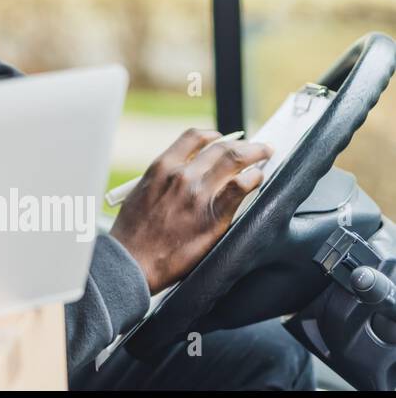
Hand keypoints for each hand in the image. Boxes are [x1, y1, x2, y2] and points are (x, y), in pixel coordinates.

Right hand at [109, 128, 269, 292]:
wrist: (133, 260)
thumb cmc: (133, 232)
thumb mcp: (141, 192)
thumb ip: (163, 180)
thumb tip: (183, 176)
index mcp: (161, 167)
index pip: (193, 137)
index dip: (213, 136)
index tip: (222, 138)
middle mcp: (182, 174)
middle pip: (221, 147)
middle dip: (243, 145)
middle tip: (256, 147)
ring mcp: (199, 193)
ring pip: (234, 160)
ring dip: (254, 154)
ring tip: (264, 155)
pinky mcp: (214, 215)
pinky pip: (240, 187)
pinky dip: (253, 178)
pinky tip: (257, 179)